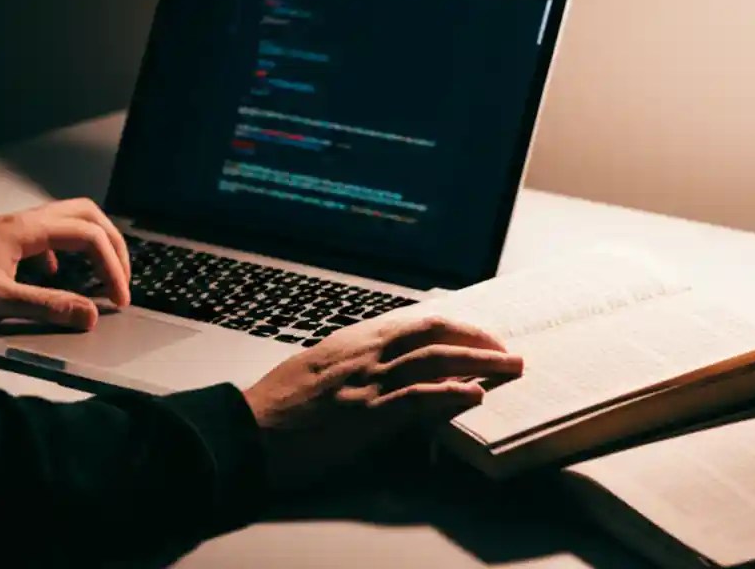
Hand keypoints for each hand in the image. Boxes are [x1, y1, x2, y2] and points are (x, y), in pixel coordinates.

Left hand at [0, 198, 130, 329]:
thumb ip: (48, 307)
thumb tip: (90, 315)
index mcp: (29, 229)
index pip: (90, 237)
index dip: (114, 268)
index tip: (118, 300)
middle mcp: (25, 221)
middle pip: (89, 215)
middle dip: (113, 245)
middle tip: (121, 278)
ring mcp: (14, 228)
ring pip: (70, 221)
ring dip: (92, 245)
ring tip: (100, 275)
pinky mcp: (4, 241)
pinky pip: (49, 236)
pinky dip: (66, 253)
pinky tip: (56, 278)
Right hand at [242, 312, 522, 493]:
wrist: (245, 432)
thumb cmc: (275, 407)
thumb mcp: (315, 368)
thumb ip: (352, 362)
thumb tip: (383, 368)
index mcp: (353, 340)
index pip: (414, 321)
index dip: (452, 324)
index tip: (476, 331)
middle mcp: (364, 353)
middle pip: (434, 333)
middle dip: (476, 338)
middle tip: (505, 347)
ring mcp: (366, 383)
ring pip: (435, 360)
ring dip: (480, 362)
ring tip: (509, 366)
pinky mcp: (365, 415)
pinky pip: (418, 398)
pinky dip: (450, 394)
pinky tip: (474, 394)